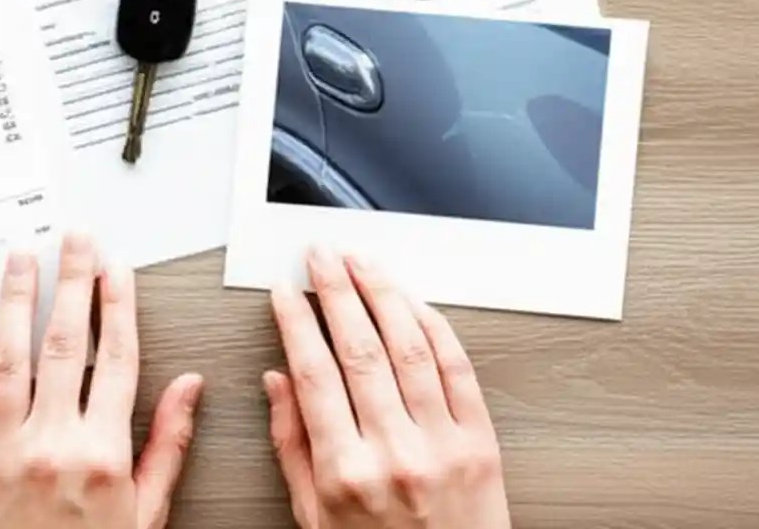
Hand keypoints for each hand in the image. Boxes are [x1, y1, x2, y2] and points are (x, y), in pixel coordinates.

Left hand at [0, 234, 204, 528]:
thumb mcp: (147, 511)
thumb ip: (168, 443)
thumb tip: (191, 387)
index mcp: (103, 453)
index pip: (117, 358)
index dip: (118, 306)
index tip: (118, 269)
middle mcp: (53, 443)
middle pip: (65, 343)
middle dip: (73, 282)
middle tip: (75, 239)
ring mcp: (4, 448)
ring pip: (10, 357)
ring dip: (17, 300)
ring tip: (23, 258)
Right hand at [265, 248, 509, 528]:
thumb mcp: (313, 517)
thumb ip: (291, 445)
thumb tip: (277, 381)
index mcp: (344, 472)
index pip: (314, 373)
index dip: (296, 321)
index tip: (285, 291)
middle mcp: (393, 453)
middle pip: (359, 348)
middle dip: (336, 289)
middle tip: (321, 256)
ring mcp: (442, 445)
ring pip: (410, 347)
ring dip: (384, 294)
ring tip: (364, 262)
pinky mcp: (481, 444)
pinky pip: (458, 371)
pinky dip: (436, 329)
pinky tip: (414, 304)